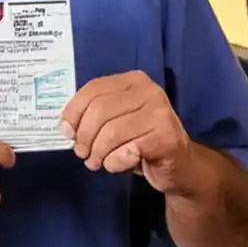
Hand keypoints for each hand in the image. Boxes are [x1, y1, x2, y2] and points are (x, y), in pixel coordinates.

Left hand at [58, 71, 193, 193]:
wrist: (181, 165)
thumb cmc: (141, 141)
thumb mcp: (116, 121)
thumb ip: (93, 116)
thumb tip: (66, 127)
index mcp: (134, 81)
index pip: (93, 89)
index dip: (74, 111)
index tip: (66, 132)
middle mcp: (149, 91)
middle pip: (100, 110)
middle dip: (84, 136)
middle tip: (82, 154)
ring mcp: (160, 114)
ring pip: (111, 133)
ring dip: (97, 154)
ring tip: (96, 162)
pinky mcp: (166, 138)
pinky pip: (126, 152)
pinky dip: (114, 163)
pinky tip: (118, 165)